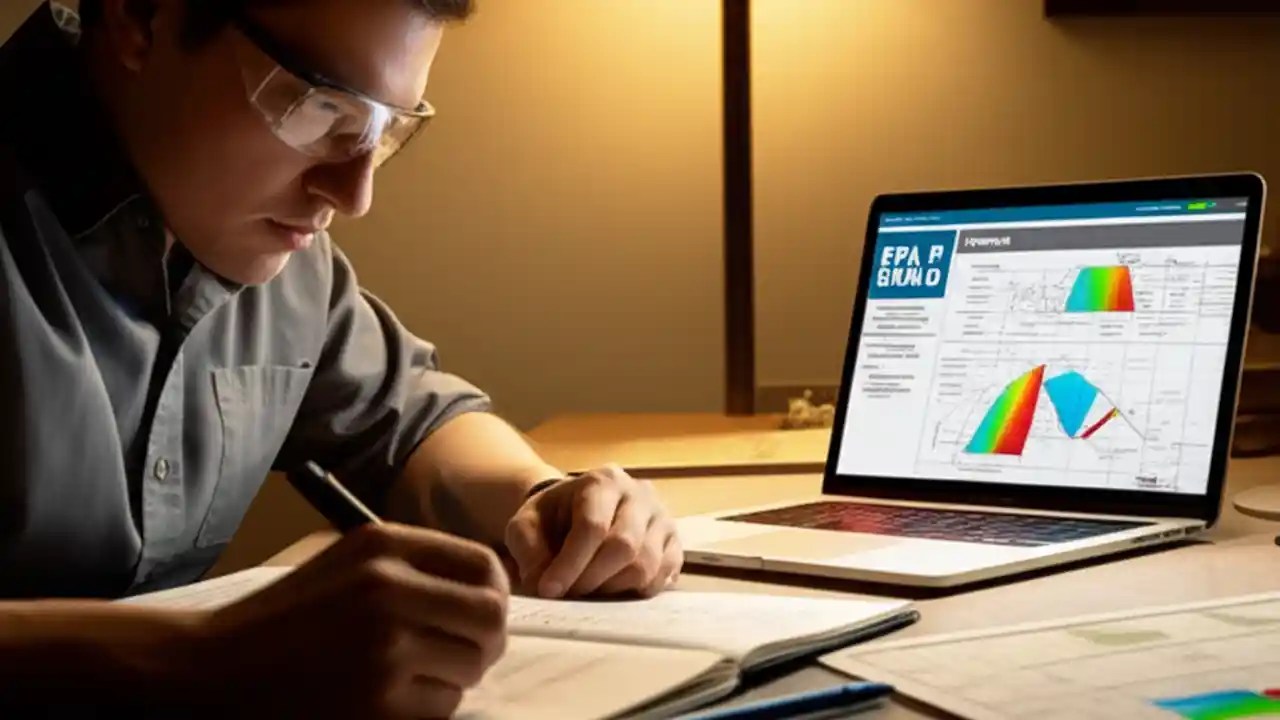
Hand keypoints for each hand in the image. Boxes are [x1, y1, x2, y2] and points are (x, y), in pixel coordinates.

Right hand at [200, 523, 507, 718]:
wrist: (213, 669)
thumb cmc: (287, 617)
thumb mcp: (349, 561)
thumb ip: (418, 563)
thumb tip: (493, 587)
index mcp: (385, 546)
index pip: (484, 565)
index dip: (494, 594)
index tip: (480, 614)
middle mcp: (390, 588)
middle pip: (492, 617)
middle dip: (486, 641)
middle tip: (464, 654)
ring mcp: (385, 647)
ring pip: (471, 666)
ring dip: (454, 678)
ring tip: (411, 675)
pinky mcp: (378, 703)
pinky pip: (443, 706)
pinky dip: (427, 708)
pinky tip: (388, 700)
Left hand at [504, 464, 682, 598]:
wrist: (576, 511)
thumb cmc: (551, 518)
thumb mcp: (526, 525)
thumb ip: (528, 550)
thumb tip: (543, 583)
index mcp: (602, 481)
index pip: (593, 525)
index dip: (570, 563)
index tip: (549, 590)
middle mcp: (639, 493)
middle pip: (624, 546)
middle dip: (592, 578)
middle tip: (570, 594)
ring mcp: (662, 517)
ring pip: (647, 564)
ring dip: (614, 588)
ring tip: (590, 590)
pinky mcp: (674, 542)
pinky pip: (665, 574)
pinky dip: (639, 590)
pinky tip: (615, 589)